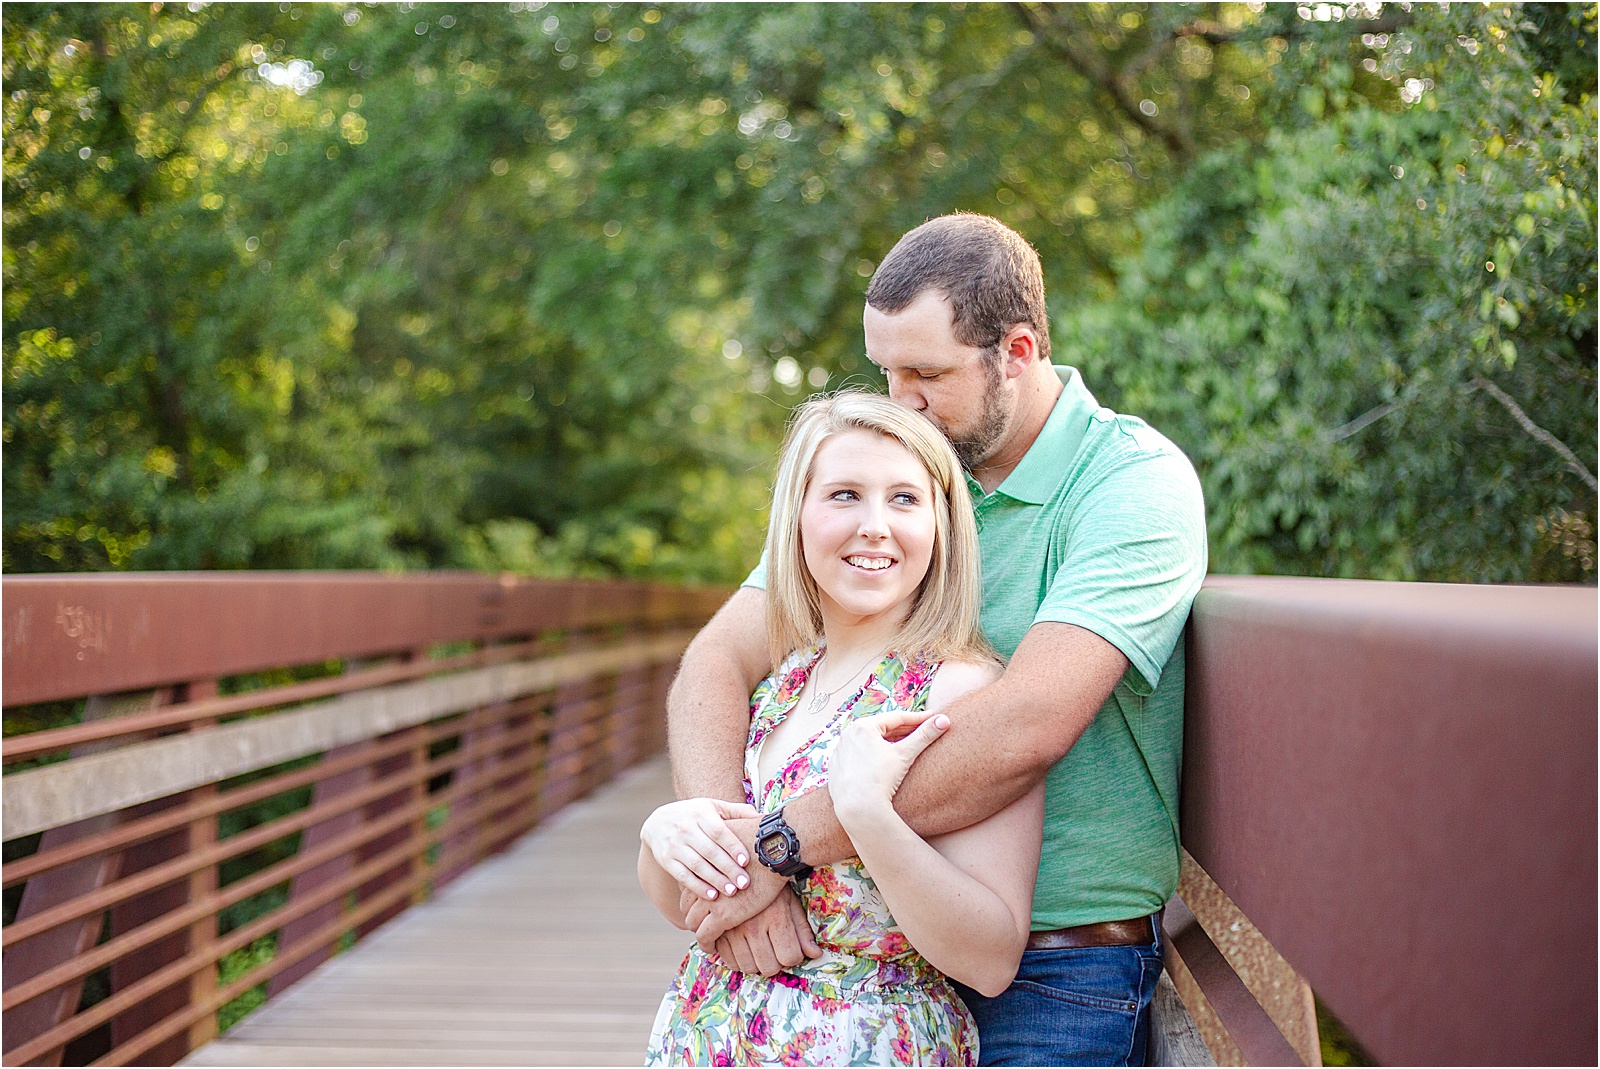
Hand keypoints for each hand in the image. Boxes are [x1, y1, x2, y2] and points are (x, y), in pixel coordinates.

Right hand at [641, 798, 757, 900]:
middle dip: (728, 868)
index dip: (732, 846)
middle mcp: (686, 828)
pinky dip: (697, 886)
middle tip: (744, 883)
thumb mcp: (712, 807)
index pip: (719, 831)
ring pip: (696, 865)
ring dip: (715, 880)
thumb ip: (736, 811)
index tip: (746, 861)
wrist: (656, 822)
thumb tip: (762, 817)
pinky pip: (682, 875)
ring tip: (731, 892)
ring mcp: (674, 845)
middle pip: (709, 851)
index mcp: (701, 814)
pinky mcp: (666, 860)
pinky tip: (711, 895)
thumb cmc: (693, 815)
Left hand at [684, 845, 785, 941]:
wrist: (774, 849)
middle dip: (693, 915)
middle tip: (703, 922)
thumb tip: (731, 836)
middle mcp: (702, 882)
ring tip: (707, 938)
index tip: (701, 905)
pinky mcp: (723, 915)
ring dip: (698, 930)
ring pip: (693, 922)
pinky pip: (705, 936)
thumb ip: (726, 842)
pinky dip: (706, 944)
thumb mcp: (734, 835)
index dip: (693, 899)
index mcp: (703, 865)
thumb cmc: (762, 840)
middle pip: (686, 905)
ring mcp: (711, 899)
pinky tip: (712, 947)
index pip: (688, 887)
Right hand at [706, 888, 821, 975]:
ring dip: (754, 964)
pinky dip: (734, 960)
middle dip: (774, 963)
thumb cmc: (771, 884)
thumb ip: (802, 930)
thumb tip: (815, 954)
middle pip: (768, 967)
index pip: (789, 957)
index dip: (792, 957)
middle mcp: (754, 926)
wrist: (743, 863)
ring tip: (758, 950)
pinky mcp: (717, 927)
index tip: (789, 950)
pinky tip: (741, 949)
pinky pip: (726, 959)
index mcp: (776, 918)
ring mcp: (733, 928)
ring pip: (746, 967)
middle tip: (773, 952)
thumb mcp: (790, 902)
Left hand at [830, 708, 949, 821]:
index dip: (918, 718)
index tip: (933, 718)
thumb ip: (924, 735)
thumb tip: (945, 720)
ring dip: (886, 743)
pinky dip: (870, 757)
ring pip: (868, 743)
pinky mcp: (835, 768)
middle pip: (881, 729)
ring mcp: (840, 752)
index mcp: (863, 726)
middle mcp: (847, 735)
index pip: (896, 718)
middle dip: (903, 730)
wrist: (858, 808)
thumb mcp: (905, 754)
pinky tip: (881, 764)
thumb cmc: (880, 779)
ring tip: (904, 746)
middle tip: (922, 730)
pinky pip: (857, 757)